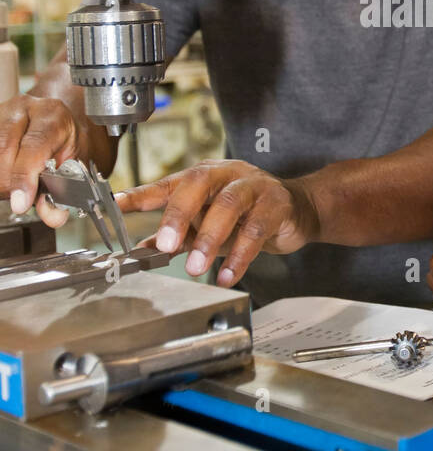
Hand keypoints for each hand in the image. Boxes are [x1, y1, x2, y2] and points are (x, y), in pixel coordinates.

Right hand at [0, 95, 93, 226]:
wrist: (57, 124)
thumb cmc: (65, 144)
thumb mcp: (73, 167)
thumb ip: (61, 194)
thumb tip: (52, 216)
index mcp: (52, 115)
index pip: (34, 146)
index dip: (24, 178)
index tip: (20, 204)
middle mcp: (24, 107)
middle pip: (4, 150)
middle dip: (8, 183)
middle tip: (17, 198)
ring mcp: (1, 112)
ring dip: (0, 179)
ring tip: (12, 186)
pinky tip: (5, 175)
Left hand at [116, 160, 319, 285]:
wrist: (296, 210)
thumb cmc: (246, 215)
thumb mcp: (207, 223)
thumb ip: (177, 236)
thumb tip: (142, 250)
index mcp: (203, 177)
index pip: (168, 183)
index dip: (142, 194)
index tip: (117, 206)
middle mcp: (226, 174)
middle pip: (198, 184)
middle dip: (179, 214)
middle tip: (165, 245)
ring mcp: (253, 186)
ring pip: (229, 206)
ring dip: (210, 239)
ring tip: (197, 268)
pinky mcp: (276, 204)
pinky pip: (256, 229)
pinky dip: (240, 255)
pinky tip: (228, 275)